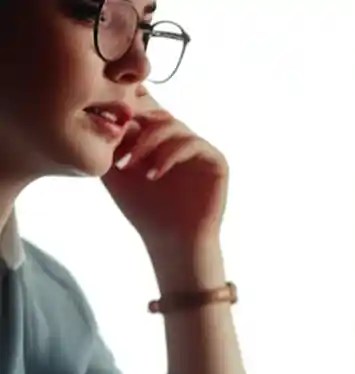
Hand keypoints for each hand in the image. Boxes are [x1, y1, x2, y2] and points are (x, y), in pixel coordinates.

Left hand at [102, 88, 229, 286]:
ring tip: (130, 166)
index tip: (105, 127)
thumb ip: (109, 143)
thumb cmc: (144, 210)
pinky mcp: (216, 161)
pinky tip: (153, 175)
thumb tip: (96, 114)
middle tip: (116, 148)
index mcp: (159, 139)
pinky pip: (193, 144)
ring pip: (173, 126)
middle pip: (157, 113)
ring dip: (148, 143)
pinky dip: (169, 156)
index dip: (126, 109)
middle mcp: (180, 139)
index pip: (145, 109)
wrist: (172, 241)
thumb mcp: (116, 172)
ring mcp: (200, 149)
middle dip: (134, 126)